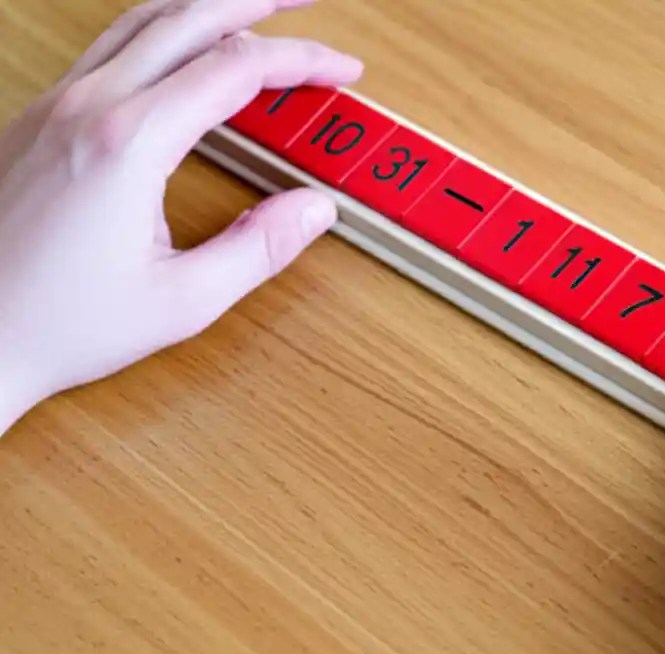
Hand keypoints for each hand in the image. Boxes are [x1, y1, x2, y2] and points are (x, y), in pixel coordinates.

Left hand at [0, 0, 362, 432]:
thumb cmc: (57, 325)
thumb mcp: (182, 301)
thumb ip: (259, 249)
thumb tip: (316, 209)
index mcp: (129, 143)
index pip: (236, 68)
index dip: (301, 61)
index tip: (343, 73)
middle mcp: (87, 107)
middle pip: (188, 17)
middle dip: (259, 2)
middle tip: (308, 1)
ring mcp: (55, 106)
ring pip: (141, 20)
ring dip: (207, 6)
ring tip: (254, 10)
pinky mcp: (36, 119)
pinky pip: (110, 47)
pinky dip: (162, 31)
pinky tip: (182, 50)